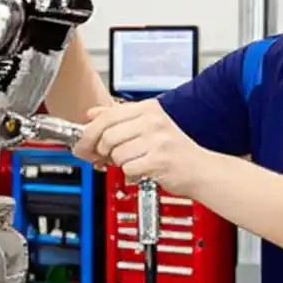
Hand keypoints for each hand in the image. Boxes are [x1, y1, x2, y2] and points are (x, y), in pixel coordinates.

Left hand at [72, 99, 208, 194]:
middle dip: (100, 150)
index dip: (89, 131)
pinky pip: (127, 168)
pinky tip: (140, 169)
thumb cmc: (174, 149)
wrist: (199, 169)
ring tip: (130, 161)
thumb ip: (119, 118)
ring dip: (117, 162)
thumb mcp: (148, 125)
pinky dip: (129, 173)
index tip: (82, 142)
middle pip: (107, 135)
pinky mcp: (158, 160)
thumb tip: (92, 113)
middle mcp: (153, 121)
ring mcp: (157, 140)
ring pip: (116, 153)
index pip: (107, 115)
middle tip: (101, 156)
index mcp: (148, 109)